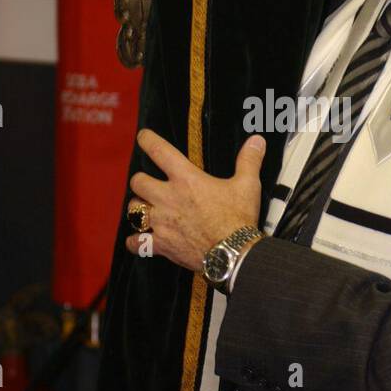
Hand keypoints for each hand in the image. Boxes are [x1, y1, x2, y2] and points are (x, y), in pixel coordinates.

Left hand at [125, 128, 265, 270]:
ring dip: (138, 209)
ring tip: (145, 209)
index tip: (143, 137)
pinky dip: (135, 242)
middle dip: (141, 181)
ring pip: (133, 210)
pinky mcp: (161, 244)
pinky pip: (137, 242)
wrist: (234, 253)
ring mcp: (162, 222)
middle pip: (138, 182)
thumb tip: (257, 141)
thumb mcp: (247, 185)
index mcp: (186, 179)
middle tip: (148, 184)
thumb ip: (249, 160)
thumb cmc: (239, 218)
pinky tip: (138, 240)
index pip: (159, 152)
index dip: (147, 140)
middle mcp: (168, 198)